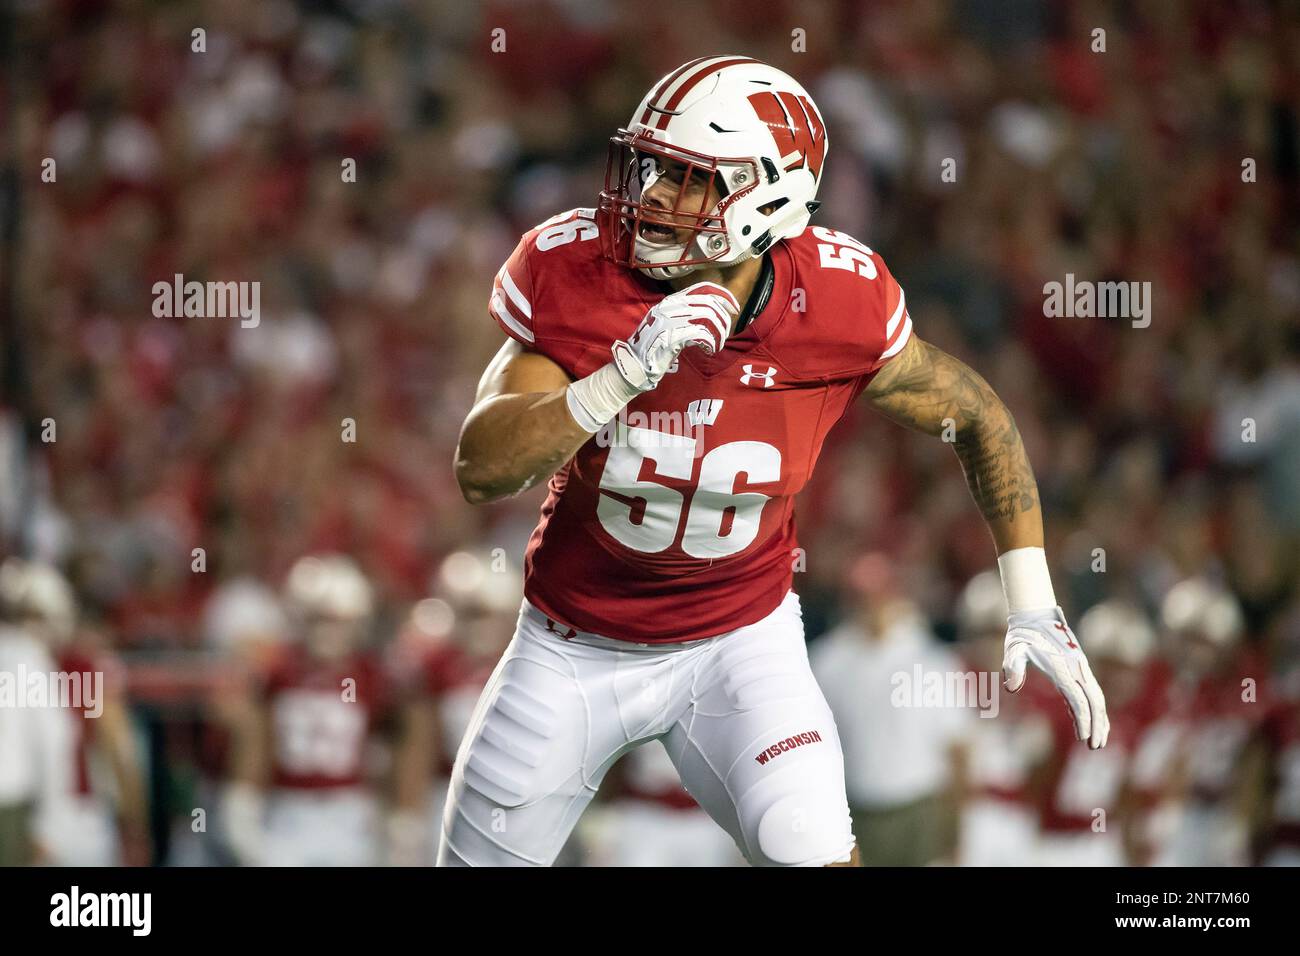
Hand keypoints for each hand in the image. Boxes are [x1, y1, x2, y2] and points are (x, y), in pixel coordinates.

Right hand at [611, 281, 737, 390]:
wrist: (635, 364)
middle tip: (724, 335)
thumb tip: (715, 311)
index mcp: (671, 301)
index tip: (734, 308)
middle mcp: (670, 306)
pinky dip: (711, 342)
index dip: (723, 295)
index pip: (703, 287)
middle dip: (723, 320)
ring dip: (718, 333)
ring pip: (708, 316)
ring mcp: (669, 320)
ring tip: (716, 345)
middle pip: (709, 303)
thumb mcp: (670, 323)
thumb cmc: (655, 347)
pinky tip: (709, 350)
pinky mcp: (671, 336)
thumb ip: (687, 314)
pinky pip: (701, 333)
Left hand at [1002, 607, 1109, 748]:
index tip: (1084, 738)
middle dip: (1097, 725)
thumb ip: (1013, 667)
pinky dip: (1094, 709)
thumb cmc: (1022, 634)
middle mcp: (1077, 669)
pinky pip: (1091, 692)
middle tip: (1095, 747)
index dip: (1084, 719)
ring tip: (1098, 742)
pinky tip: (1090, 722)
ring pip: (1097, 697)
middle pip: (1094, 701)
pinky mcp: (1079, 668)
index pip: (1078, 699)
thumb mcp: (1013, 649)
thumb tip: (1010, 687)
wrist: (1035, 615)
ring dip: (1100, 719)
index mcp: (1063, 668)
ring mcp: (1080, 668)